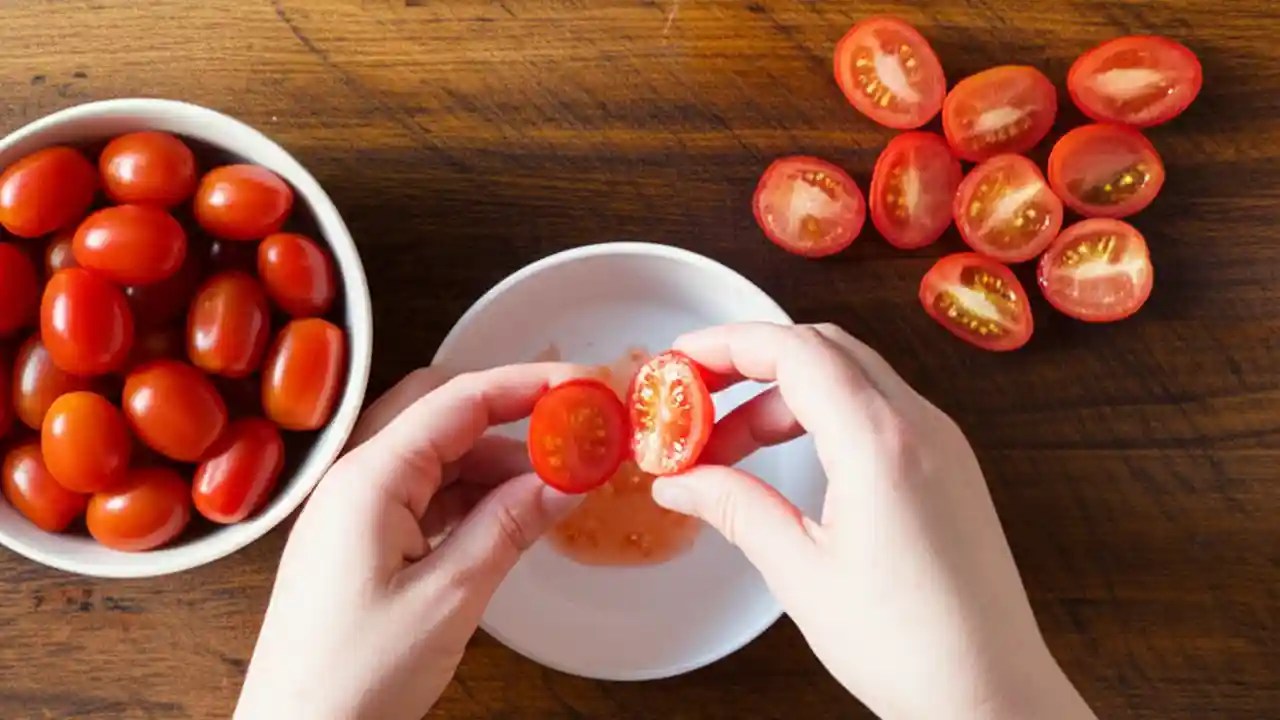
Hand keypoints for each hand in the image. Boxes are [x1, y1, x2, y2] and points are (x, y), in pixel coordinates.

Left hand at [235, 364, 587, 719]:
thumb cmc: (355, 677)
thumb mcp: (450, 597)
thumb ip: (509, 526)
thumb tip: (567, 478)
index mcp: (368, 479)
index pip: (457, 400)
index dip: (525, 384)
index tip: (581, 384)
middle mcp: (355, 480)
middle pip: (443, 414)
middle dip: (511, 414)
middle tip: (571, 427)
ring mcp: (354, 510)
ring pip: (437, 456)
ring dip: (496, 460)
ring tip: (556, 482)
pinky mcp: (361, 542)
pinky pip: (424, 494)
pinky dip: (472, 495)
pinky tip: (512, 513)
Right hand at [651, 323, 1094, 719]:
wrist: (992, 693)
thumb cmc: (906, 645)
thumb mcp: (801, 574)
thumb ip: (736, 509)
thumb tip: (679, 481)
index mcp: (880, 444)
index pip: (796, 351)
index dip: (730, 344)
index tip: (680, 359)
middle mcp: (920, 426)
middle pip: (824, 350)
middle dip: (752, 362)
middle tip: (695, 396)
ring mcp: (942, 443)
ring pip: (852, 377)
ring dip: (784, 396)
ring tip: (728, 449)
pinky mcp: (949, 467)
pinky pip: (879, 410)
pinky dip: (823, 417)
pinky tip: (787, 462)